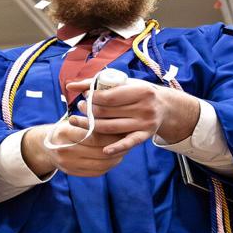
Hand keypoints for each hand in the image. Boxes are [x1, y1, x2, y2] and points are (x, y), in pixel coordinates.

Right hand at [37, 114, 132, 177]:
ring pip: (102, 163)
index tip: (123, 129)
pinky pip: (98, 171)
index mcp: (65, 133)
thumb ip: (91, 122)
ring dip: (116, 156)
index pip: (95, 136)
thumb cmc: (65, 129)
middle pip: (100, 151)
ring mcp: (68, 164)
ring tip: (124, 148)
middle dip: (117, 146)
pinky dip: (109, 164)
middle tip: (129, 139)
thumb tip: (118, 122)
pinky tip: (115, 157)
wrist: (45, 147)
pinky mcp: (73, 173)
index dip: (112, 134)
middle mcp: (65, 150)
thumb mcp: (73, 121)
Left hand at [69, 77, 197, 155]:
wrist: (162, 106)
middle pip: (108, 113)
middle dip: (90, 110)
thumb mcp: (123, 83)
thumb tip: (69, 86)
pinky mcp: (145, 136)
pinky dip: (116, 147)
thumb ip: (96, 83)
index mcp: (141, 91)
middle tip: (81, 108)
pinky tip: (105, 150)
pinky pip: (128, 143)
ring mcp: (145, 123)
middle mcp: (145, 108)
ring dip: (93, 125)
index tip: (85, 96)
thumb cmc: (137, 92)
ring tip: (83, 120)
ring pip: (111, 127)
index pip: (109, 97)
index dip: (93, 98)